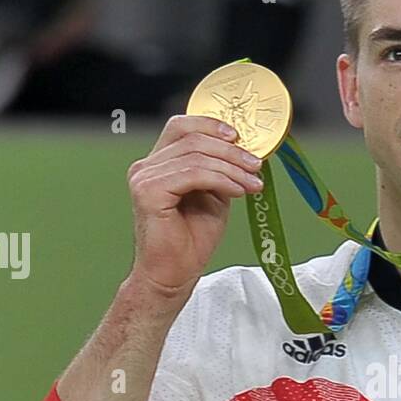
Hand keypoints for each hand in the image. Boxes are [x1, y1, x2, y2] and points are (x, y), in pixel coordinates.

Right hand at [127, 115, 264, 297]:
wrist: (173, 275)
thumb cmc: (191, 240)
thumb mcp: (212, 196)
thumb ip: (219, 171)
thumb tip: (244, 152)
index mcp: (158, 164)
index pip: (182, 127)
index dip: (212, 125)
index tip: (241, 137)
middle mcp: (146, 167)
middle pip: (193, 139)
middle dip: (231, 151)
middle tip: (256, 165)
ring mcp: (144, 178)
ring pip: (197, 156)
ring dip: (232, 168)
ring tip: (253, 183)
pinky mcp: (149, 192)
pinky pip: (193, 174)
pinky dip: (221, 180)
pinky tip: (238, 191)